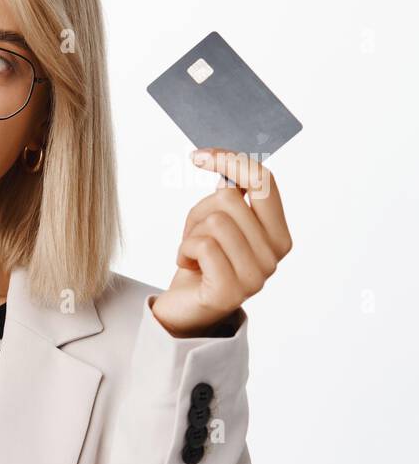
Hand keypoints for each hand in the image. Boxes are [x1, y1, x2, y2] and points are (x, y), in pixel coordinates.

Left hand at [150, 148, 293, 338]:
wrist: (184, 307)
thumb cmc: (201, 261)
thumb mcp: (217, 221)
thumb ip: (230, 193)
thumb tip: (227, 157)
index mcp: (279, 234)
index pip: (263, 182)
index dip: (231, 161)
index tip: (199, 156)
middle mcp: (275, 256)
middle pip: (230, 200)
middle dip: (199, 212)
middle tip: (193, 235)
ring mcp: (256, 276)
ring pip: (215, 221)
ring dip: (191, 234)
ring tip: (192, 253)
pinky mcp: (230, 291)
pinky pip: (203, 246)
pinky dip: (184, 250)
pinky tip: (188, 265)